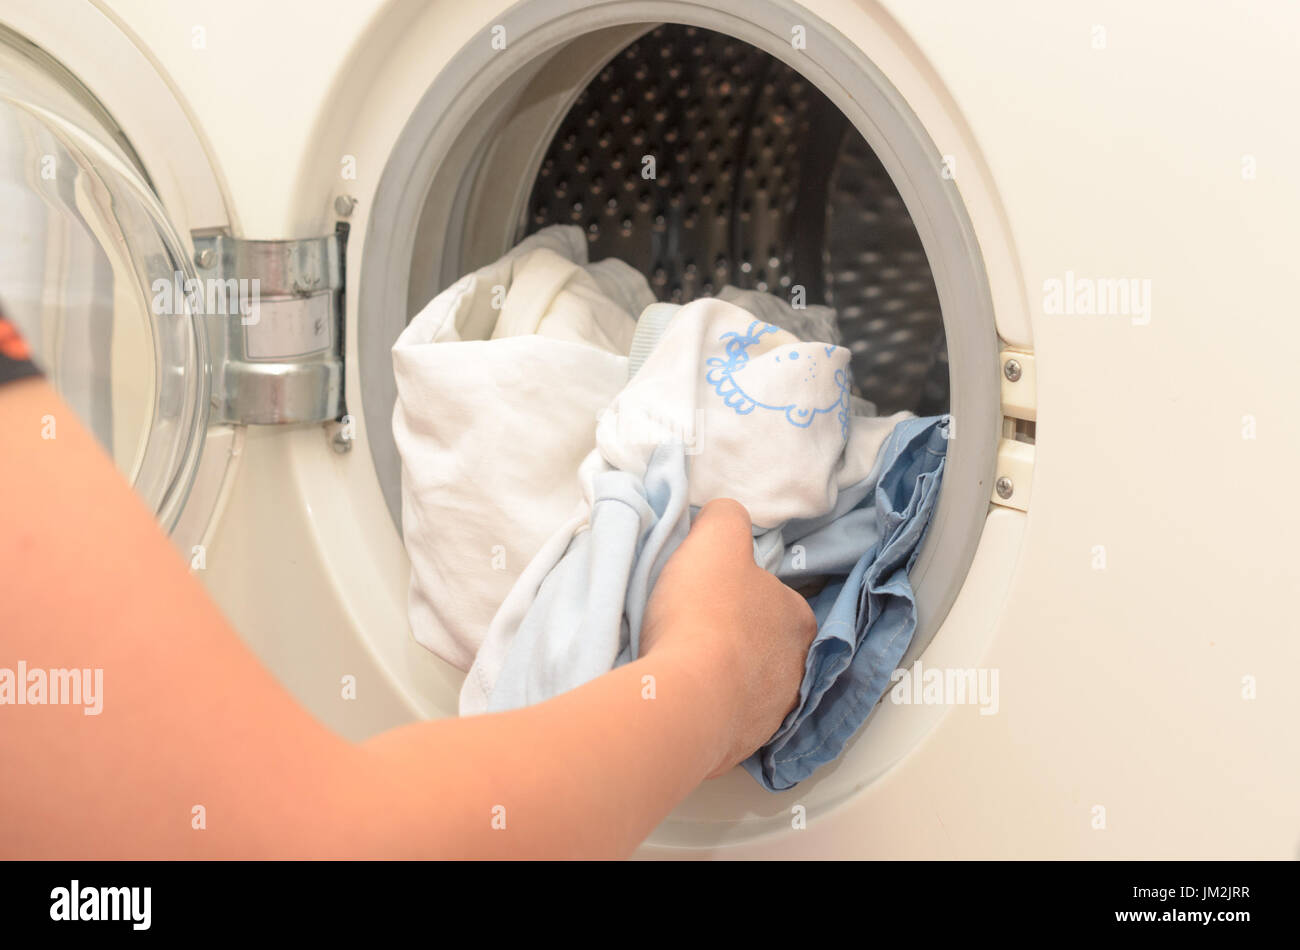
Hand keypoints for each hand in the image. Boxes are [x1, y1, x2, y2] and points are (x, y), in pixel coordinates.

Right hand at [640, 498, 816, 776]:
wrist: (684, 695)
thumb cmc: (705, 612)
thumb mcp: (715, 538)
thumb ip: (726, 517)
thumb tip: (725, 515)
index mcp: (799, 620)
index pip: (773, 598)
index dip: (738, 593)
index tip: (708, 596)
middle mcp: (798, 669)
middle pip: (761, 645)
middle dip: (733, 639)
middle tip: (690, 630)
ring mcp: (773, 714)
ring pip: (745, 686)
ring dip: (720, 677)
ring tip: (681, 666)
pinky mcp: (745, 746)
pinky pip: (726, 721)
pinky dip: (708, 709)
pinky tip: (682, 697)